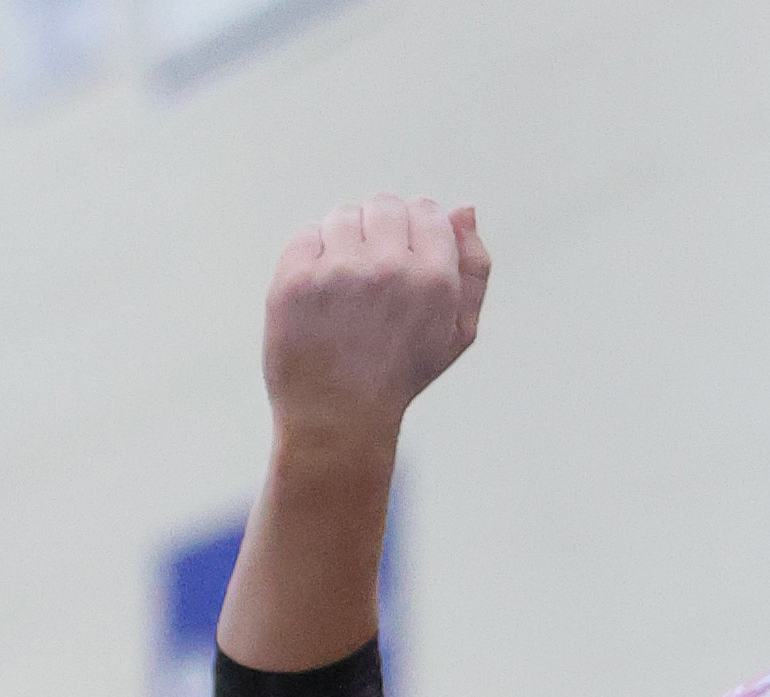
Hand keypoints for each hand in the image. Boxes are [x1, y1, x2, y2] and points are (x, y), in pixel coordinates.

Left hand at [263, 194, 490, 453]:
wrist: (338, 420)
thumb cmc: (400, 376)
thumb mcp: (457, 333)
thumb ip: (473, 271)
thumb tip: (465, 210)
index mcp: (435, 281)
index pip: (427, 211)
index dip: (415, 234)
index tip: (404, 266)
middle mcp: (389, 269)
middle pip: (385, 205)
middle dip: (380, 233)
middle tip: (373, 282)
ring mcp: (339, 272)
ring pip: (344, 216)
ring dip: (344, 245)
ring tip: (346, 293)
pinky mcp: (296, 278)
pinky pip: (307, 235)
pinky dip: (311, 261)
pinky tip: (320, 299)